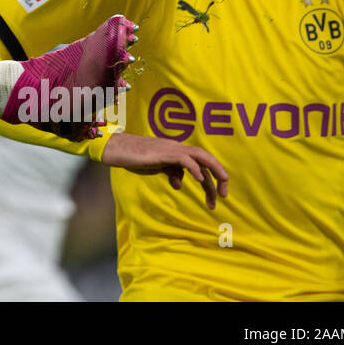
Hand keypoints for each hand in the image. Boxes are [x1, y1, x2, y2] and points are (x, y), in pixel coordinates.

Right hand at [100, 130, 228, 209]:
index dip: (212, 179)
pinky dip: (194, 168)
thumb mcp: (157, 168)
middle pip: (206, 159)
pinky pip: (184, 158)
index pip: (202, 164)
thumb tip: (180, 185)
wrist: (119, 149)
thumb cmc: (136, 158)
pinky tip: (199, 178)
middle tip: (224, 196)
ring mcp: (172, 149)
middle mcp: (179, 148)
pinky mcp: (164, 152)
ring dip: (214, 171)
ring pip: (200, 156)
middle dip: (219, 176)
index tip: (218, 196)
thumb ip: (170, 173)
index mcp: (178, 152)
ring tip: (221, 187)